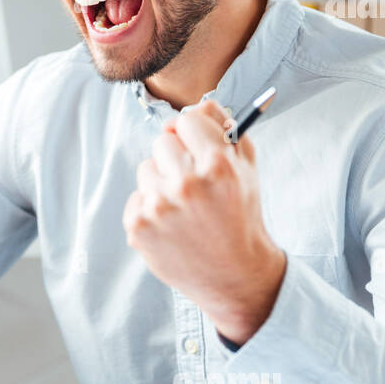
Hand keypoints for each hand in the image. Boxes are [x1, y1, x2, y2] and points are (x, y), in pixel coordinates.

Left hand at [122, 99, 286, 344]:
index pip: (187, 120)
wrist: (236, 278)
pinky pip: (136, 197)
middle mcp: (186, 184)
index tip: (197, 144)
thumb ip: (228, 131)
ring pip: (146, 169)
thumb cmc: (243, 218)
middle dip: (177, 156)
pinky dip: (150, 208)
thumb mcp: (248, 171)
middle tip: (193, 181)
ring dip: (162, 182)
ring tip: (184, 207)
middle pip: (162, 141)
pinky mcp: (139, 227)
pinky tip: (172, 225)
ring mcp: (159, 207)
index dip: (195, 132)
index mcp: (217, 166)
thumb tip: (204, 106)